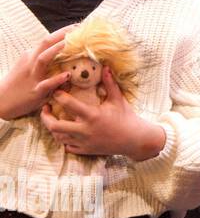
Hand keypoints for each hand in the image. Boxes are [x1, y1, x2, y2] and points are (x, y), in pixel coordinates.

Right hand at [0, 26, 74, 120]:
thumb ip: (43, 58)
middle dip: (62, 34)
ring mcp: (32, 76)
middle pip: (45, 43)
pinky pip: (46, 84)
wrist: (1, 101)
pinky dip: (56, 79)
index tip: (78, 25)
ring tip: (72, 43)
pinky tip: (67, 75)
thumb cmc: (18, 83)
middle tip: (79, 28)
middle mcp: (31, 62)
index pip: (47, 39)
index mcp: (31, 55)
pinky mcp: (35, 91)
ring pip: (43, 59)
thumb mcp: (29, 66)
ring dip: (57, 50)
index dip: (63, 32)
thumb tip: (62, 51)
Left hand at [40, 67, 164, 159]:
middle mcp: (85, 130)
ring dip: (53, 128)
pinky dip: (64, 140)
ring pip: (58, 138)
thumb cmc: (127, 117)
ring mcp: (84, 142)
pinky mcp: (86, 150)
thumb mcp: (118, 99)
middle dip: (46, 117)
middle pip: (55, 126)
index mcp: (92, 115)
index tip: (56, 91)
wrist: (135, 139)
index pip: (68, 104)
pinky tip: (66, 132)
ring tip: (53, 119)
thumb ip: (110, 84)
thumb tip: (105, 67)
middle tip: (45, 108)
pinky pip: (67, 147)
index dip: (58, 96)